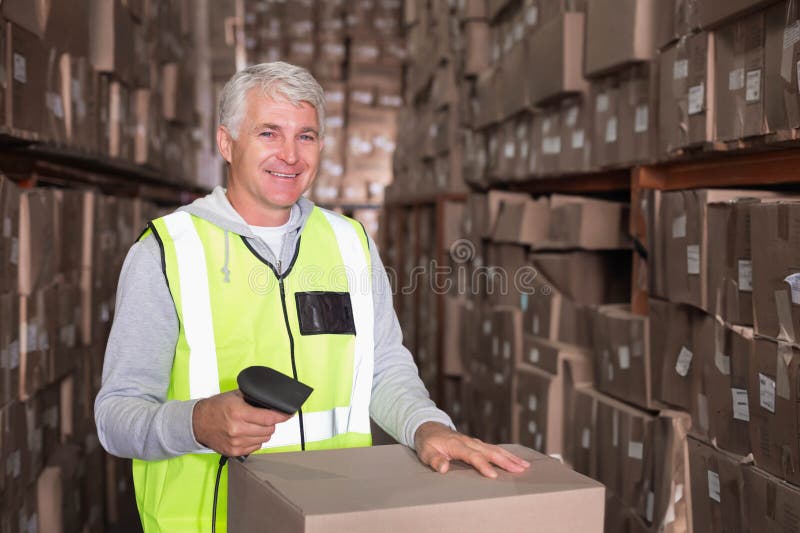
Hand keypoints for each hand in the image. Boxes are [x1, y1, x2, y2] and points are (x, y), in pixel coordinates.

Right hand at [192, 390, 292, 456]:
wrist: (197, 423)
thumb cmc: (216, 407)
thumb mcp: (235, 395)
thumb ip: (253, 398)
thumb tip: (272, 401)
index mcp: (238, 412)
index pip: (269, 418)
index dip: (282, 416)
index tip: (289, 413)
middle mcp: (237, 429)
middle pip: (269, 429)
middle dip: (271, 422)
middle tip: (265, 417)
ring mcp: (236, 442)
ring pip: (264, 439)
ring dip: (264, 431)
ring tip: (255, 424)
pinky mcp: (234, 452)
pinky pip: (256, 447)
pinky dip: (256, 440)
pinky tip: (249, 433)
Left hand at [413, 422, 529, 478]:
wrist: (428, 427)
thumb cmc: (427, 442)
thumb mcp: (425, 451)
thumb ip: (434, 460)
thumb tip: (443, 468)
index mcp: (456, 444)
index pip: (472, 456)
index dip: (483, 466)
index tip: (494, 476)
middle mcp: (468, 441)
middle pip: (490, 451)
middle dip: (505, 461)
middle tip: (520, 470)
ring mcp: (473, 442)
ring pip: (494, 449)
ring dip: (510, 457)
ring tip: (525, 466)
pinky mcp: (476, 444)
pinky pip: (493, 449)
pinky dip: (506, 454)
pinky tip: (515, 460)